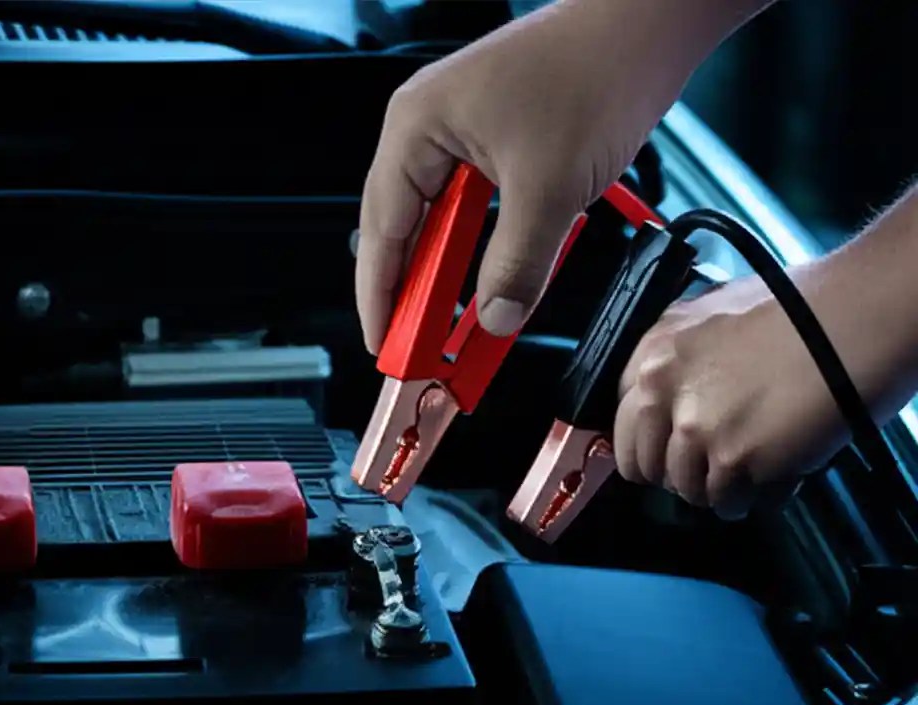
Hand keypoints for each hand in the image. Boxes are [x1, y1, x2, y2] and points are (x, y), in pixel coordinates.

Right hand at [354, 0, 772, 351]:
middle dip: (415, 291)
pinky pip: (479, 205)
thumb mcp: (550, 188)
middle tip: (420, 347)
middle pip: (406, 229)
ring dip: (456, 270)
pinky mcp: (497, 137)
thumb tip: (494, 317)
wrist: (649, 25)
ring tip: (459, 321)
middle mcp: (427, 126)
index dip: (381, 295)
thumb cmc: (593, 70)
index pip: (383, 230)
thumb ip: (517, 264)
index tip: (386, 344)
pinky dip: (488, 245)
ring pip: (446, 221)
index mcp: (415, 127)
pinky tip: (504, 273)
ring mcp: (461, 130)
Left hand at [612, 276, 845, 518]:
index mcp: (651, 353)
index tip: (666, 449)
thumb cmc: (796, 309)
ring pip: (685, 490)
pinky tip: (774, 477)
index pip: (622, 421)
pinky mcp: (734, 459)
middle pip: (643, 465)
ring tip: (751, 470)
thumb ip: (678, 355)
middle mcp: (661, 392)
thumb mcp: (710, 314)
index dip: (649, 440)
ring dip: (717, 488)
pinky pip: (728, 503)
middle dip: (673, 472)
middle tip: (709, 467)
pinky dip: (752, 499)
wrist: (851, 321)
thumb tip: (665, 390)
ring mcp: (695, 429)